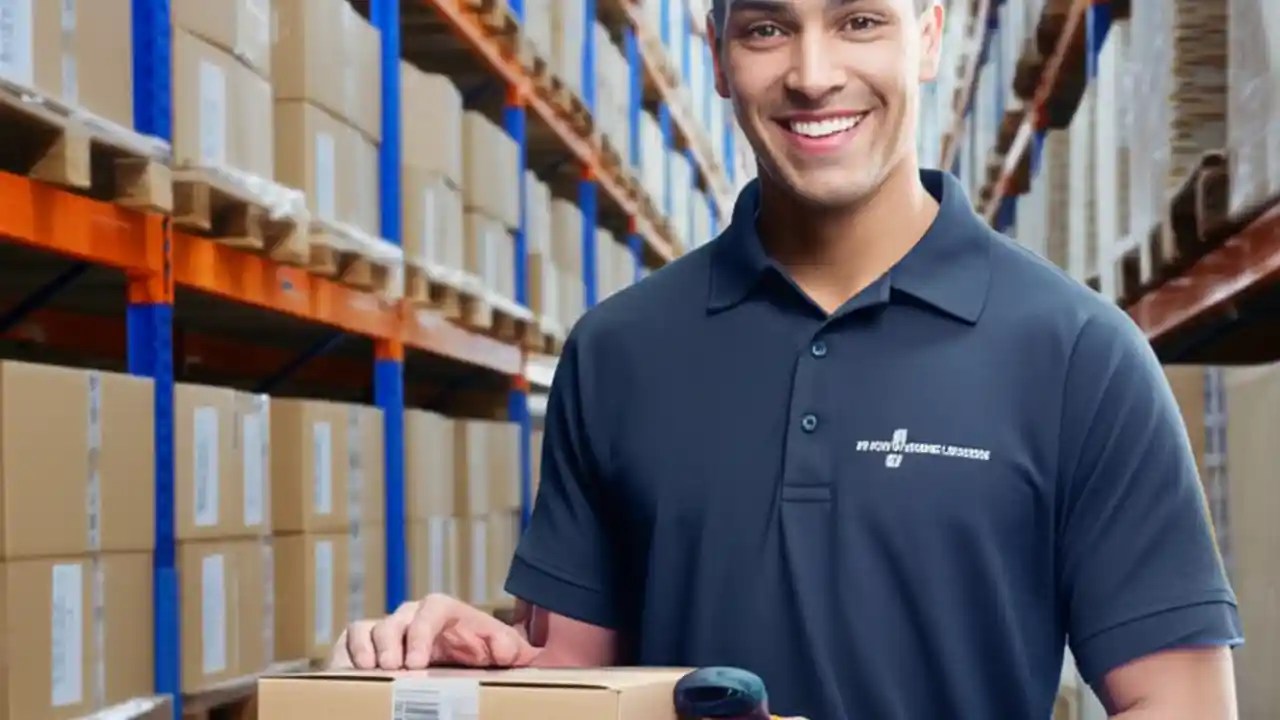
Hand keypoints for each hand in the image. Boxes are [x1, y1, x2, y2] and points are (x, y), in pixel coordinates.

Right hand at [330, 594, 540, 669]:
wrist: (460, 658)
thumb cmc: (477, 651)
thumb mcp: (499, 648)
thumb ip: (507, 646)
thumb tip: (505, 650)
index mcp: (443, 612)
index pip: (431, 608)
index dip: (421, 631)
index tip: (417, 661)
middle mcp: (410, 615)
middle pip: (395, 619)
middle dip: (391, 642)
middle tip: (392, 669)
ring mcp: (386, 628)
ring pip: (367, 628)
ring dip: (366, 649)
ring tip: (372, 671)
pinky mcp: (364, 643)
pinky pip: (348, 641)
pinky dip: (346, 655)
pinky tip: (350, 674)